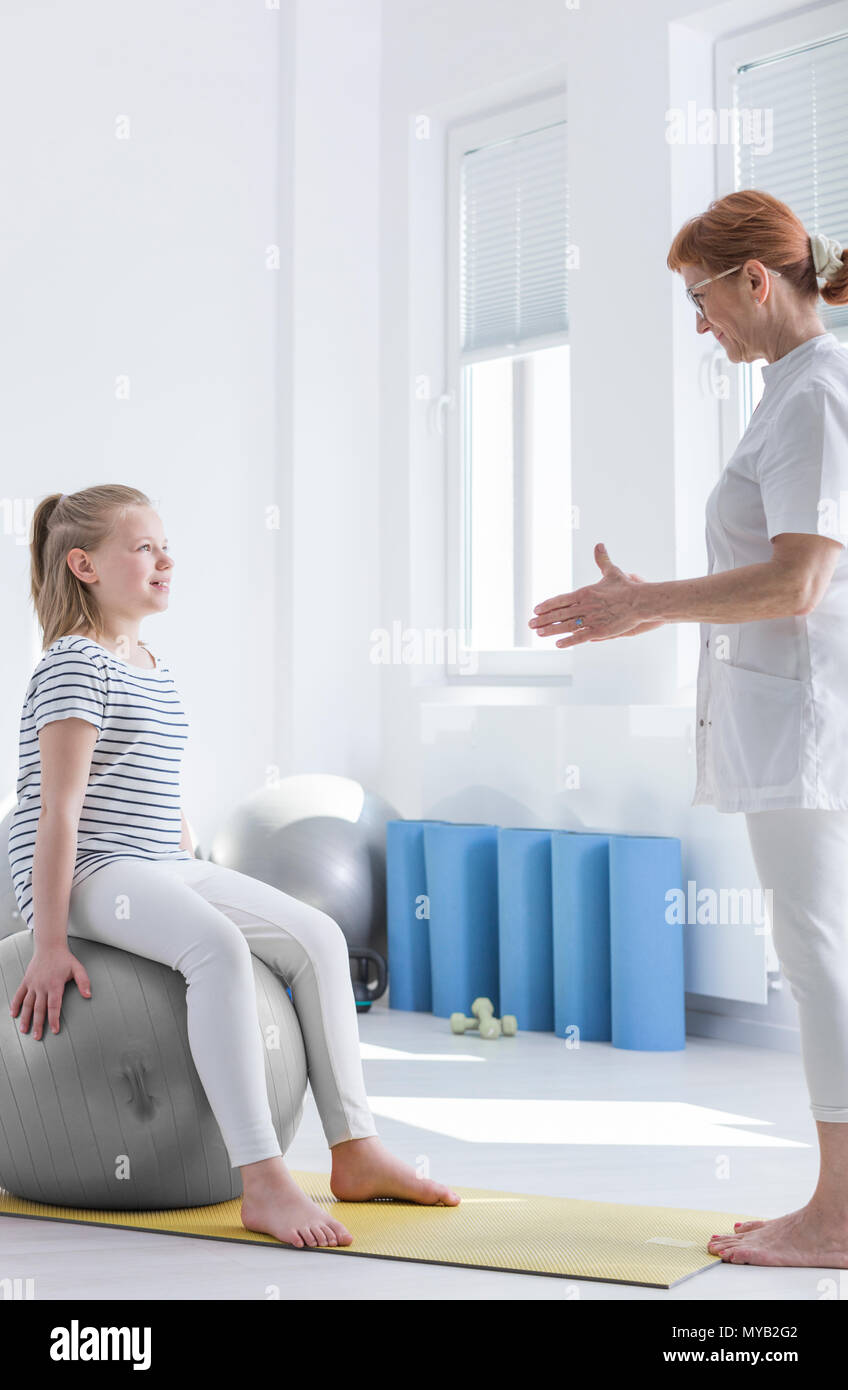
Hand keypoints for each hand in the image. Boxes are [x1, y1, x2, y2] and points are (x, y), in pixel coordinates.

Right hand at [9, 946, 91, 1039]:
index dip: (54, 1019)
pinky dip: (15, 1005)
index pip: (54, 1006)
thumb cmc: (64, 959)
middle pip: (39, 1009)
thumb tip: (88, 995)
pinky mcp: (26, 981)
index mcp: (54, 985)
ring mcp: (33, 984)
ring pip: (28, 1004)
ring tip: (24, 1030)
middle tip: (37, 1037)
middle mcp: (42, 986)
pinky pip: (19, 995)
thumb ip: (84, 982)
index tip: (55, 1030)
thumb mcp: (77, 968)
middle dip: (38, 1024)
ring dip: (25, 1018)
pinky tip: (14, 1015)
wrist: (49, 946)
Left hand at [528, 543, 661, 646]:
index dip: (547, 605)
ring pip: (566, 626)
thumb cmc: (627, 587)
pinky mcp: (600, 631)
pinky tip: (557, 644)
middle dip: (543, 619)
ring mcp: (591, 619)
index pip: (561, 599)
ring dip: (551, 630)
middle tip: (530, 623)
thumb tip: (599, 545)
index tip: (536, 609)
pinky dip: (568, 640)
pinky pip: (580, 637)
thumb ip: (602, 560)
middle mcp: (585, 606)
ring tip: (538, 633)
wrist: (641, 601)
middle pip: (560, 614)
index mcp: (585, 592)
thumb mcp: (612, 572)